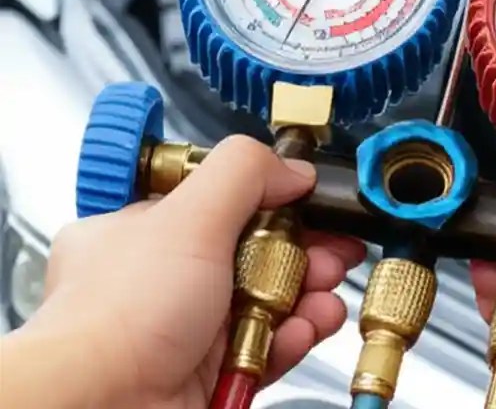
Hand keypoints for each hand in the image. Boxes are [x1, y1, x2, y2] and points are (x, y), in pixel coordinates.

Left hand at [0, 135, 365, 408]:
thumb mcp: (188, 216)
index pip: (221, 204)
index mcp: (141, 234)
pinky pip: (268, 348)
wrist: (105, 405)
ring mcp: (187, 331)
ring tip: (324, 296)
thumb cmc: (118, 319)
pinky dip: (294, 338)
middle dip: (305, 255)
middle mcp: (162, 284)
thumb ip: (244, 175)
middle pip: (255, 256)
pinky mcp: (212, 375)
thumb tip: (291, 168)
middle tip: (333, 255)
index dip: (274, 203)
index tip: (312, 206)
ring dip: (308, 298)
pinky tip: (308, 329)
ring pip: (267, 304)